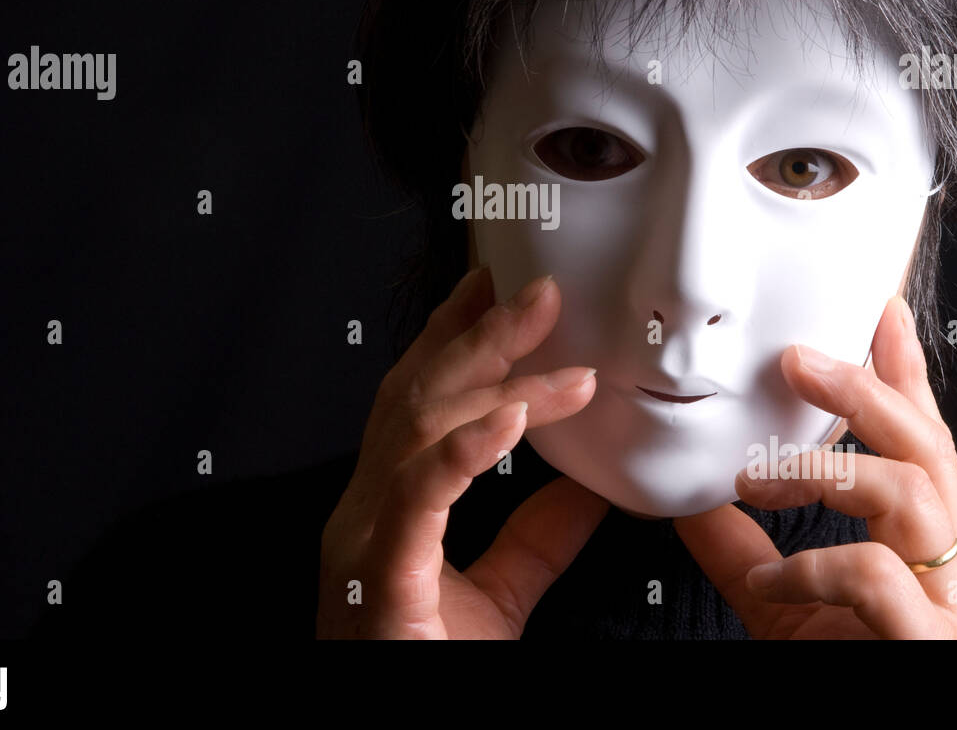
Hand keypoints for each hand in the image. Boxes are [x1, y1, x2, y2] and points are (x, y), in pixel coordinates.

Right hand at [316, 267, 608, 637]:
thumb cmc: (425, 664)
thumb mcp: (498, 596)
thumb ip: (536, 539)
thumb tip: (590, 488)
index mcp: (387, 509)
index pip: (416, 403)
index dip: (452, 340)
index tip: (492, 292)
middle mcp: (365, 510)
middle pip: (415, 396)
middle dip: (476, 336)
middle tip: (536, 292)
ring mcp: (366, 538)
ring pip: (417, 427)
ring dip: (491, 377)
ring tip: (546, 341)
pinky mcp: (383, 575)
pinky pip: (419, 494)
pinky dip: (466, 445)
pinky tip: (512, 414)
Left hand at [674, 295, 956, 637]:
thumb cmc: (836, 672)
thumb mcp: (779, 604)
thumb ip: (743, 546)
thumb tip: (690, 492)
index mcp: (923, 547)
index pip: (921, 442)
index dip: (904, 374)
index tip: (877, 311)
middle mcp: (952, 568)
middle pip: (926, 448)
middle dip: (865, 389)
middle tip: (799, 358)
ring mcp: (951, 608)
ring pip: (911, 494)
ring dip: (823, 473)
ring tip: (755, 480)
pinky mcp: (933, 647)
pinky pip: (876, 577)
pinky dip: (811, 568)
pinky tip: (769, 585)